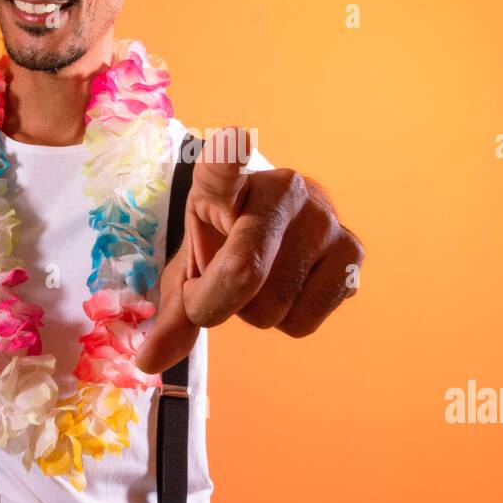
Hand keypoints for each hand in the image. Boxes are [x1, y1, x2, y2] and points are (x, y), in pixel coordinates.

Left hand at [135, 127, 364, 375]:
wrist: (277, 232)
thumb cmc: (225, 246)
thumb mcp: (191, 270)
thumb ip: (173, 314)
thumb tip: (149, 364)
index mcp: (225, 182)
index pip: (225, 165)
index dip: (228, 155)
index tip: (233, 138)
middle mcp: (282, 188)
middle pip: (244, 274)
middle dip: (218, 302)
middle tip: (219, 285)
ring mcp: (324, 217)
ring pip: (273, 307)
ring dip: (257, 312)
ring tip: (263, 279)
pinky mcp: (353, 250)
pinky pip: (304, 321)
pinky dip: (289, 321)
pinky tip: (292, 287)